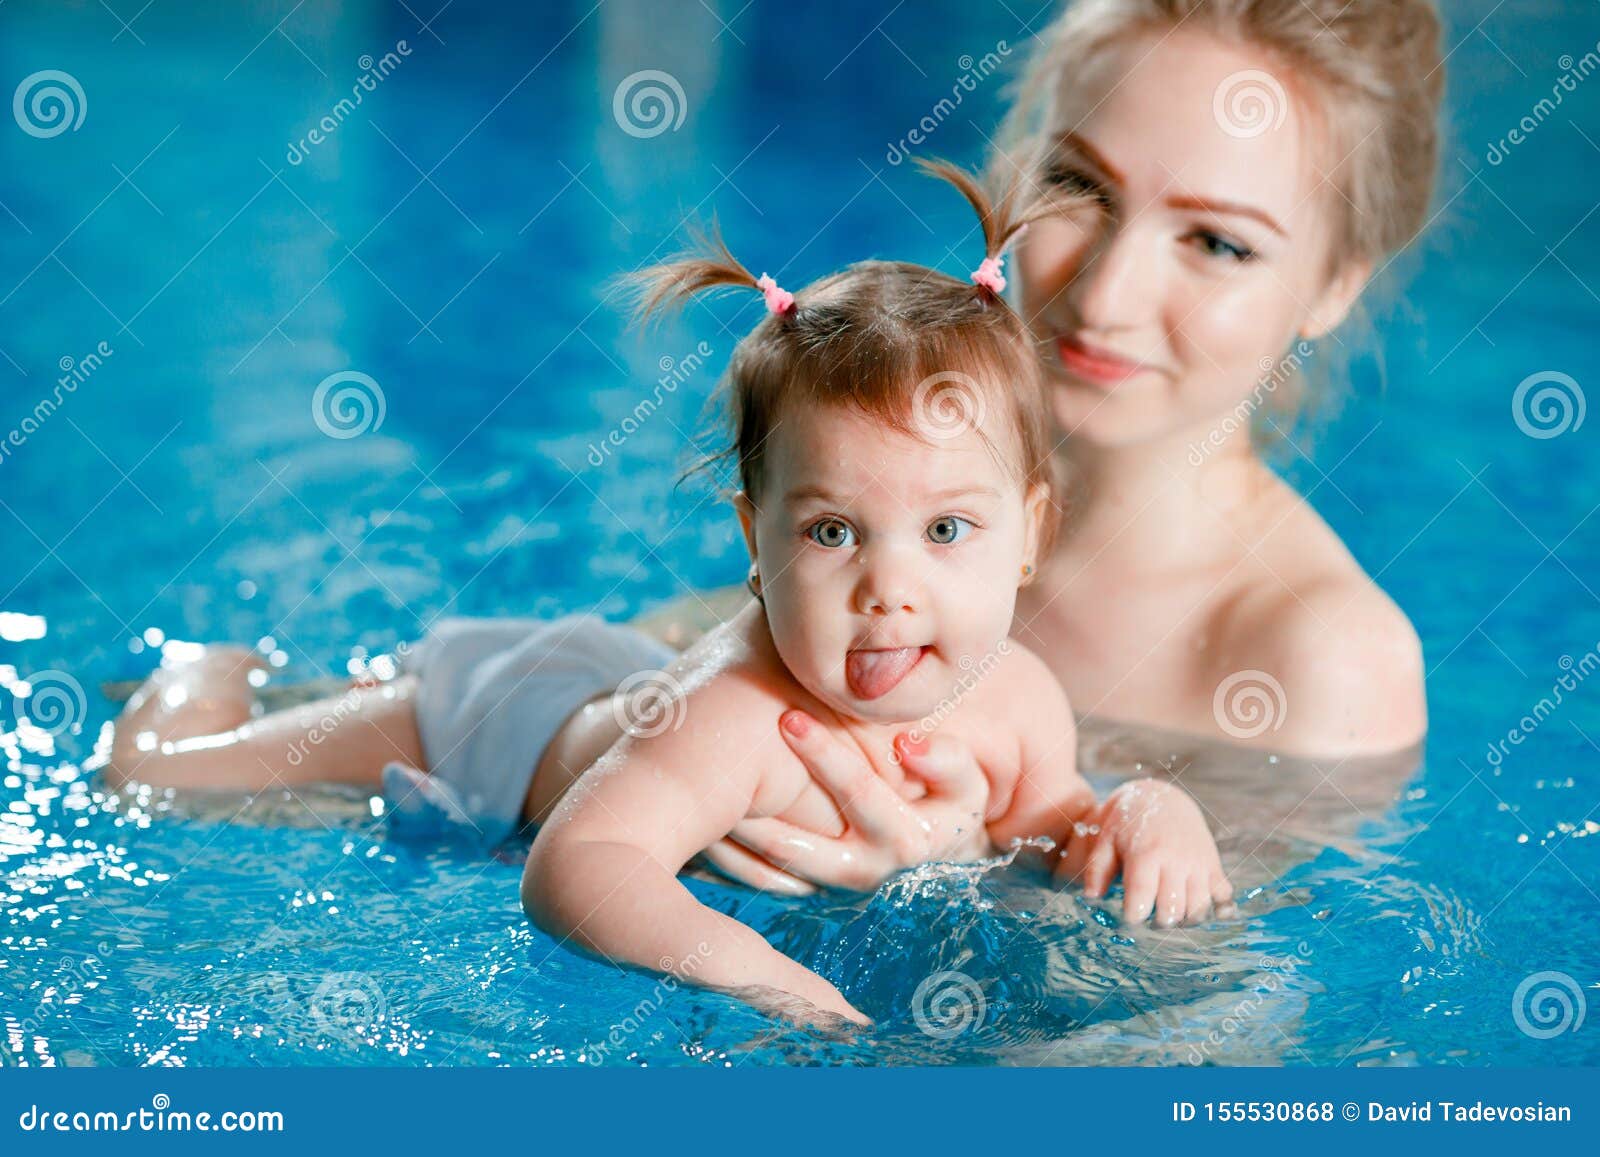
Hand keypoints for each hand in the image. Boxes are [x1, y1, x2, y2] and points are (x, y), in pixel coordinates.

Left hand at [699, 710, 992, 893]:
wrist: (939, 840)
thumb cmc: (946, 793)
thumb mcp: (963, 780)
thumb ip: (946, 761)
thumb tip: (908, 745)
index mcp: (910, 842)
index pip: (862, 794)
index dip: (827, 756)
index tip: (788, 716)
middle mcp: (869, 870)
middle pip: (807, 842)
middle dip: (765, 804)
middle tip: (724, 762)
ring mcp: (835, 881)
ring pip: (777, 866)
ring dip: (738, 838)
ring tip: (703, 799)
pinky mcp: (811, 885)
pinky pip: (765, 878)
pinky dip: (733, 858)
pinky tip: (702, 830)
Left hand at [1055, 778, 1233, 926]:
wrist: (1163, 797)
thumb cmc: (1128, 822)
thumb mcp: (1106, 839)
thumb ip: (1097, 869)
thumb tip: (1091, 899)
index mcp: (1146, 854)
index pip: (1141, 897)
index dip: (1133, 917)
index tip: (1127, 922)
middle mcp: (1175, 860)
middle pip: (1173, 909)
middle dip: (1159, 924)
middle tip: (1148, 920)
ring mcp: (1198, 864)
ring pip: (1199, 908)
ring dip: (1184, 921)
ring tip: (1169, 915)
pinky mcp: (1213, 865)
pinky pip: (1224, 896)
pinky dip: (1219, 910)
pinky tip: (1202, 912)